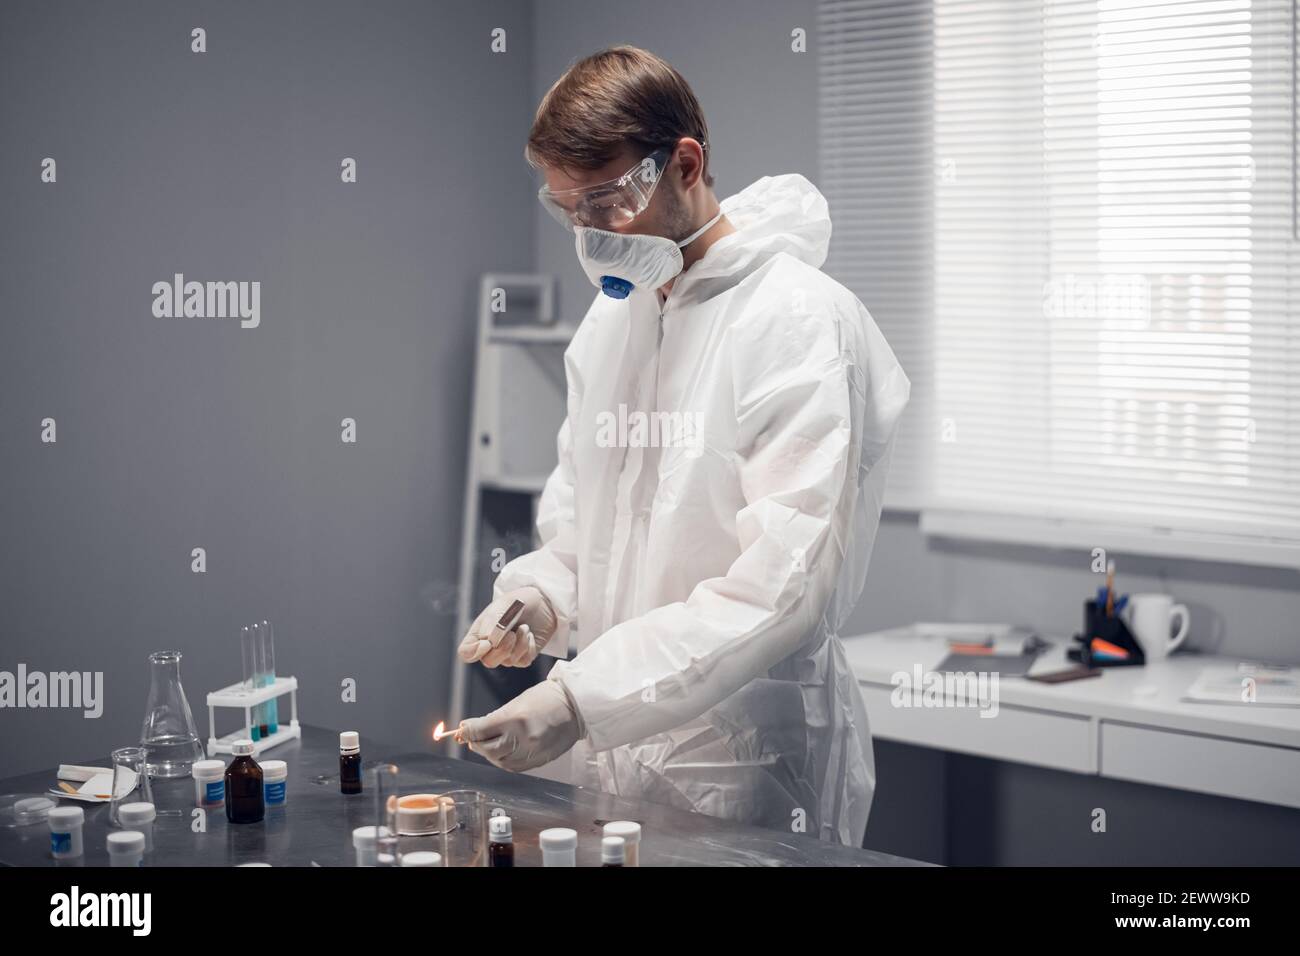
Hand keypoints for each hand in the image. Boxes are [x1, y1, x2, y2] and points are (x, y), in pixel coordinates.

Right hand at [458, 587, 557, 667]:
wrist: (544, 600)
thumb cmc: (519, 600)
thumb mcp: (505, 606)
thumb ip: (494, 623)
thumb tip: (488, 640)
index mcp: (479, 632)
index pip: (466, 653)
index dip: (473, 652)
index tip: (487, 643)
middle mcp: (491, 645)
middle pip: (488, 661)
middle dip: (503, 648)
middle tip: (512, 633)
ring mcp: (507, 652)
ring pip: (508, 662)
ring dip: (519, 644)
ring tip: (524, 627)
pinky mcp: (523, 656)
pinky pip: (523, 661)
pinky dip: (529, 647)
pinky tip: (530, 634)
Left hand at [458, 680, 580, 771]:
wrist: (577, 706)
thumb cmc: (548, 698)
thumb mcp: (518, 702)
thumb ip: (495, 718)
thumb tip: (473, 729)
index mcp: (515, 719)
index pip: (480, 731)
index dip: (466, 732)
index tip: (462, 730)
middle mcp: (522, 738)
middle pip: (487, 750)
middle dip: (476, 744)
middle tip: (472, 738)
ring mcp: (531, 752)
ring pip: (499, 761)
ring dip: (488, 754)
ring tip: (487, 745)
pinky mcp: (539, 760)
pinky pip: (514, 766)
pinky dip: (504, 760)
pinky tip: (502, 752)